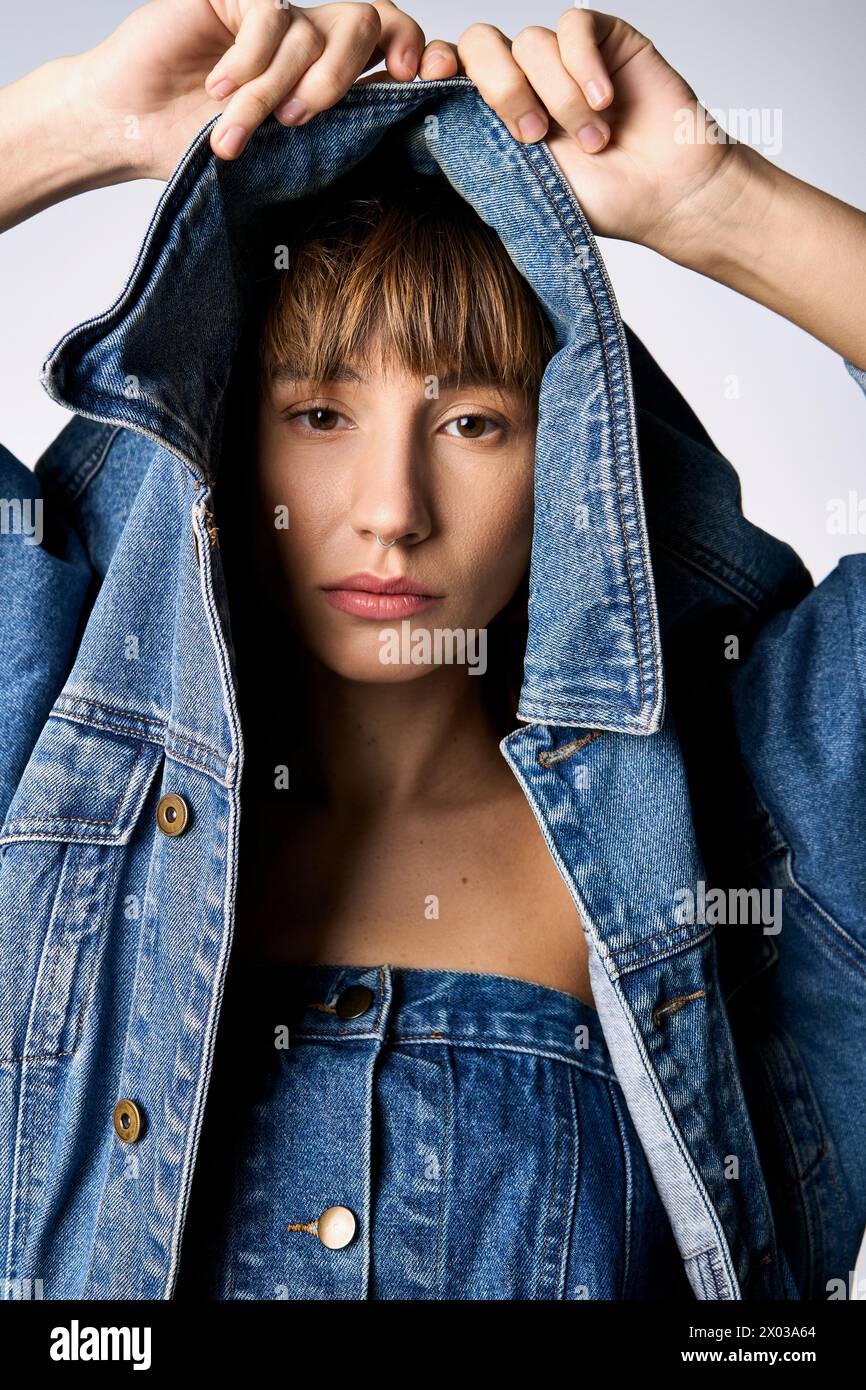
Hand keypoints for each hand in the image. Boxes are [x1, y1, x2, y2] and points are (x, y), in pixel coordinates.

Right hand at [77, 0, 432, 179]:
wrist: (130, 129)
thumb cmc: (202, 149)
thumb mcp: (280, 157)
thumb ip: (334, 136)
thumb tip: (398, 132)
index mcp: (333, 74)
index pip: (395, 43)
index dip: (417, 52)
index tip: (418, 78)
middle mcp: (310, 35)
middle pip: (365, 22)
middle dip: (341, 75)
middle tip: (304, 119)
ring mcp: (275, 12)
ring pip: (308, 33)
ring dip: (271, 92)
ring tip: (238, 134)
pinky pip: (269, 16)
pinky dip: (248, 62)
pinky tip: (218, 90)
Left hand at [417, 9, 740, 263]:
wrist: (667, 194)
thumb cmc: (602, 201)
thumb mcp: (522, 185)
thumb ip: (473, 151)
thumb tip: (415, 132)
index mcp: (494, 111)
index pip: (450, 69)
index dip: (434, 66)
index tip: (428, 80)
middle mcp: (524, 77)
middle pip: (481, 45)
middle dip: (501, 89)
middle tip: (532, 137)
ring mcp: (562, 55)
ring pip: (531, 43)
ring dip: (560, 97)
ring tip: (594, 141)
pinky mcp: (603, 37)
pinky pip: (574, 27)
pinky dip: (584, 65)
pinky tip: (606, 102)